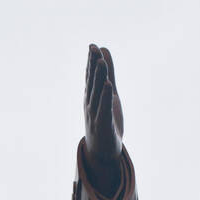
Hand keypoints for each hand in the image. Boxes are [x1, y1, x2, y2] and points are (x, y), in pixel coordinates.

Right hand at [83, 44, 123, 195]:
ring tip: (101, 62)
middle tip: (94, 48)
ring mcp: (95, 115)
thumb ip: (109, 74)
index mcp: (91, 97)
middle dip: (93, 65)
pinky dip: (105, 98)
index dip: (90, 62)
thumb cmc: (105, 122)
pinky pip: (104, 110)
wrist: (102, 153)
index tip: (93, 46)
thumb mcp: (109, 96)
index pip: (90, 77)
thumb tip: (105, 52)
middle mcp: (90, 105)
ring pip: (97, 94)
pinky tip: (108, 86)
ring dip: (99, 78)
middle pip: (92, 82)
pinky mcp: (104, 126)